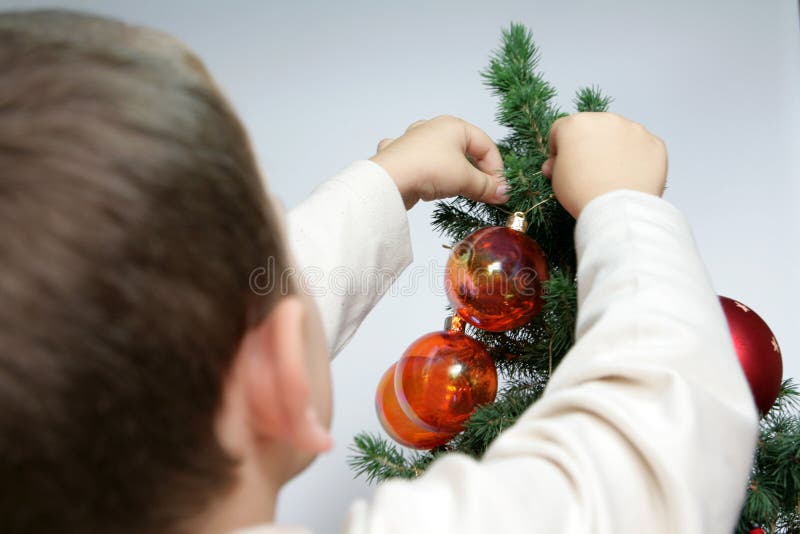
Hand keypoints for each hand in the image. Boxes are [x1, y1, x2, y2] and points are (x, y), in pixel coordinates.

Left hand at [370, 115, 508, 209]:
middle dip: (475, 173)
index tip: (499, 191)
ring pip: (443, 157)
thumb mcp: (466, 179)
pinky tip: (424, 183)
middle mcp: (434, 128)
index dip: (496, 170)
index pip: (486, 146)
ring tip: (454, 190)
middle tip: (482, 194)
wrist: (388, 181)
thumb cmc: (429, 170)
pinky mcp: (401, 157)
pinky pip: (420, 164)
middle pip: (465, 151)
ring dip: (452, 174)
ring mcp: (414, 141)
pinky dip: (426, 174)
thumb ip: (487, 186)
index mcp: (454, 125)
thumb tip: (504, 193)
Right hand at [541, 112, 667, 218]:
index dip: (559, 149)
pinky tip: (630, 178)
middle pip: (592, 129)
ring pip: (620, 136)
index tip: (563, 165)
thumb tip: (555, 164)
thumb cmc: (582, 193)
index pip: (561, 130)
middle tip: (589, 172)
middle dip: (589, 146)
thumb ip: (556, 165)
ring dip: (614, 149)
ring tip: (612, 177)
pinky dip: (637, 159)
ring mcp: (634, 129)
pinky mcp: (655, 143)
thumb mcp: (557, 180)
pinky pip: (642, 147)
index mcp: (576, 124)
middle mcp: (606, 119)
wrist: (618, 209)